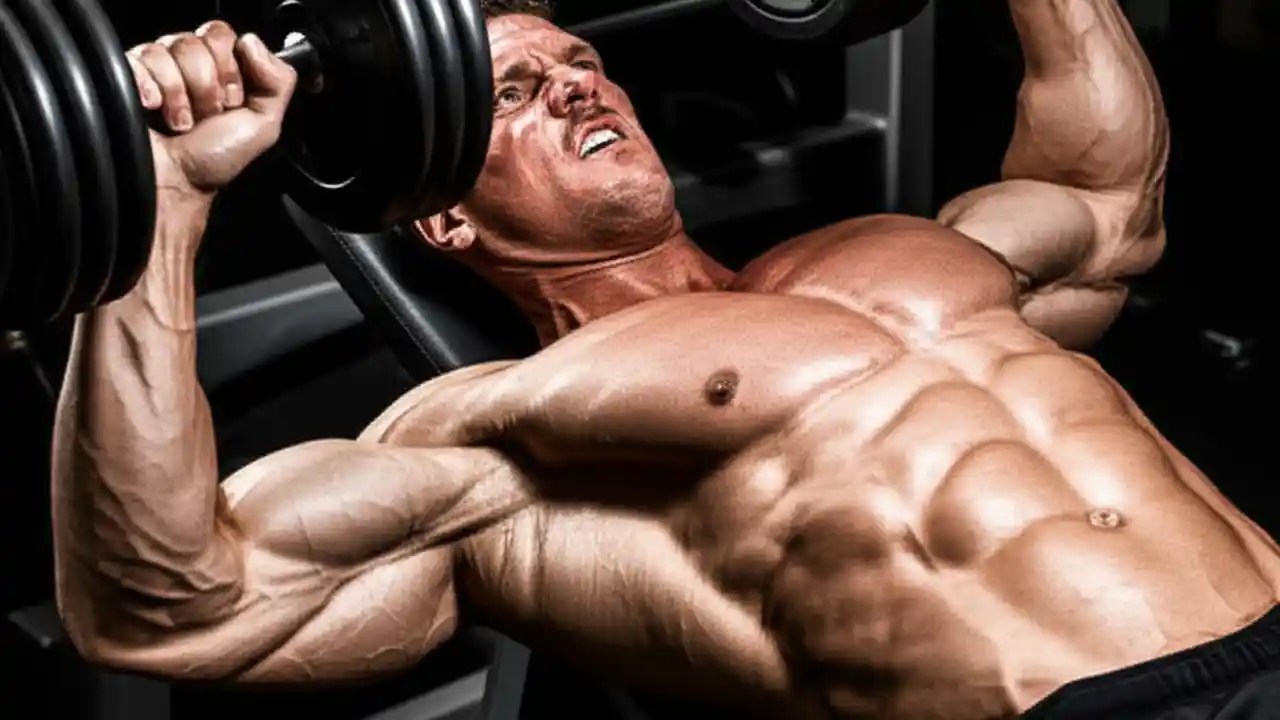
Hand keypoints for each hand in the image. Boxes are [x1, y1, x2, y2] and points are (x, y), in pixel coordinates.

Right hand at [127, 21, 296, 199]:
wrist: (176, 184)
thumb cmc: (214, 160)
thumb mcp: (264, 125)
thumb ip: (278, 82)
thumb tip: (253, 43)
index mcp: (219, 69)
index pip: (223, 37)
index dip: (230, 71)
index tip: (230, 104)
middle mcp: (186, 64)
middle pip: (195, 41)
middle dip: (206, 86)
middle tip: (206, 115)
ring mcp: (154, 69)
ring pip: (166, 50)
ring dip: (180, 95)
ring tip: (181, 122)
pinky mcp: (125, 75)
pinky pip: (137, 59)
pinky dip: (150, 90)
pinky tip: (154, 111)